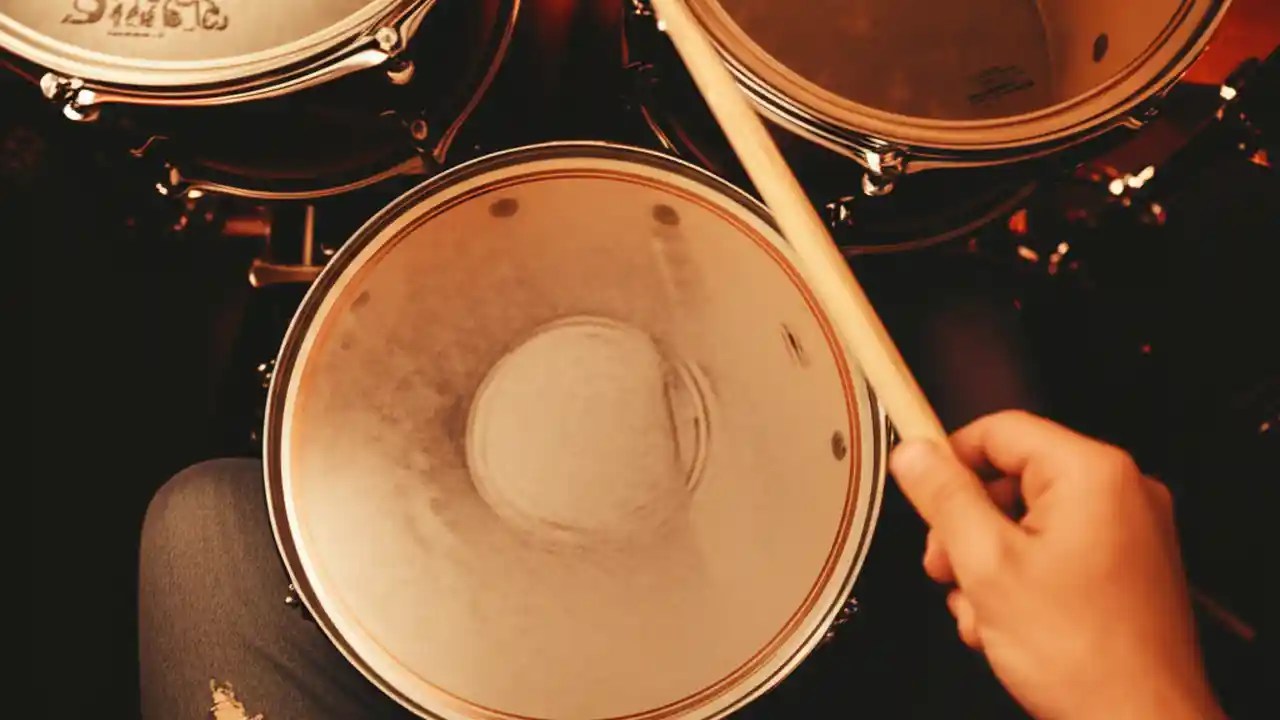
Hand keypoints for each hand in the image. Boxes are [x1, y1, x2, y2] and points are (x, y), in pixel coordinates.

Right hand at [888, 411, 1222, 719]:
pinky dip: (1021, 579)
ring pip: (1026, 521)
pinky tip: (1007, 622)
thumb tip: (914, 453)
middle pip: (1010, 478)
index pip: (999, 430)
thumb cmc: (1085, 656)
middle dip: (966, 525)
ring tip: (980, 608)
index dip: (949, 459)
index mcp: (1092, 474)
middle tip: (946, 565)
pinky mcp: (1126, 568)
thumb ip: (944, 499)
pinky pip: (1055, 550)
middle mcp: (1120, 493)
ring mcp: (1128, 532)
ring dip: (987, 562)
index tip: (919, 486)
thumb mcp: (986, 565)